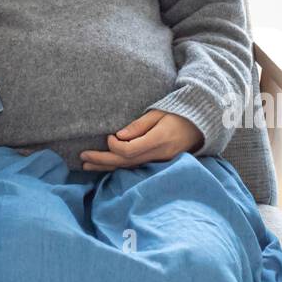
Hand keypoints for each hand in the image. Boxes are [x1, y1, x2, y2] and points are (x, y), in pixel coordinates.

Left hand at [79, 110, 200, 170]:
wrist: (199, 127)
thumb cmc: (177, 115)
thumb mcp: (158, 113)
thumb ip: (139, 125)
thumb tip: (118, 135)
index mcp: (159, 140)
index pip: (130, 150)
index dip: (114, 146)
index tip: (108, 136)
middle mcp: (158, 154)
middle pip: (125, 162)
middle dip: (102, 160)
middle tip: (83, 158)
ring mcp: (159, 162)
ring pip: (128, 168)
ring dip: (106, 167)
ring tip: (87, 166)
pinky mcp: (157, 164)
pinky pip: (135, 168)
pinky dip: (118, 168)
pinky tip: (105, 168)